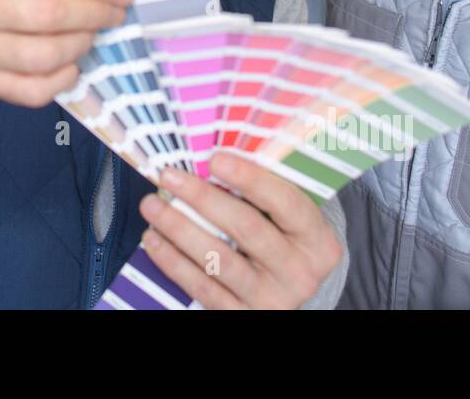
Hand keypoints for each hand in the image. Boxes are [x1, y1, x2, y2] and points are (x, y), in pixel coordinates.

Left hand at [138, 153, 342, 308]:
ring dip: (179, 229)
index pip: (286, 203)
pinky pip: (202, 288)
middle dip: (203, 198)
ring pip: (219, 260)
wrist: (289, 289)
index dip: (250, 179)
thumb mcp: (288, 217)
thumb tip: (213, 153)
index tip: (215, 158)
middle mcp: (300, 273)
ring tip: (151, 205)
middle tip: (169, 176)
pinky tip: (154, 239)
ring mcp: (272, 299)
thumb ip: (265, 190)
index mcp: (318, 241)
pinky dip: (173, 261)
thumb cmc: (282, 237)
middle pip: (247, 228)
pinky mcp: (242, 315)